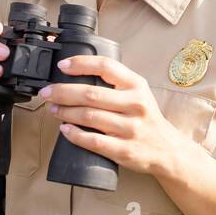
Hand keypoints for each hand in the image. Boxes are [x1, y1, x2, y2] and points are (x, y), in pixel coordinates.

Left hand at [39, 55, 190, 176]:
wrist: (168, 150)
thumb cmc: (146, 118)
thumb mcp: (138, 92)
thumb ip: (116, 81)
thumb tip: (78, 72)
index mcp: (137, 86)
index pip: (106, 67)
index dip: (81, 64)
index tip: (62, 66)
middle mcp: (135, 105)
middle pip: (91, 94)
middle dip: (62, 92)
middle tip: (47, 93)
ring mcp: (130, 129)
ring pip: (89, 116)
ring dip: (65, 112)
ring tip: (53, 109)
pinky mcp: (124, 150)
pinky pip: (93, 141)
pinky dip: (75, 134)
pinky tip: (65, 129)